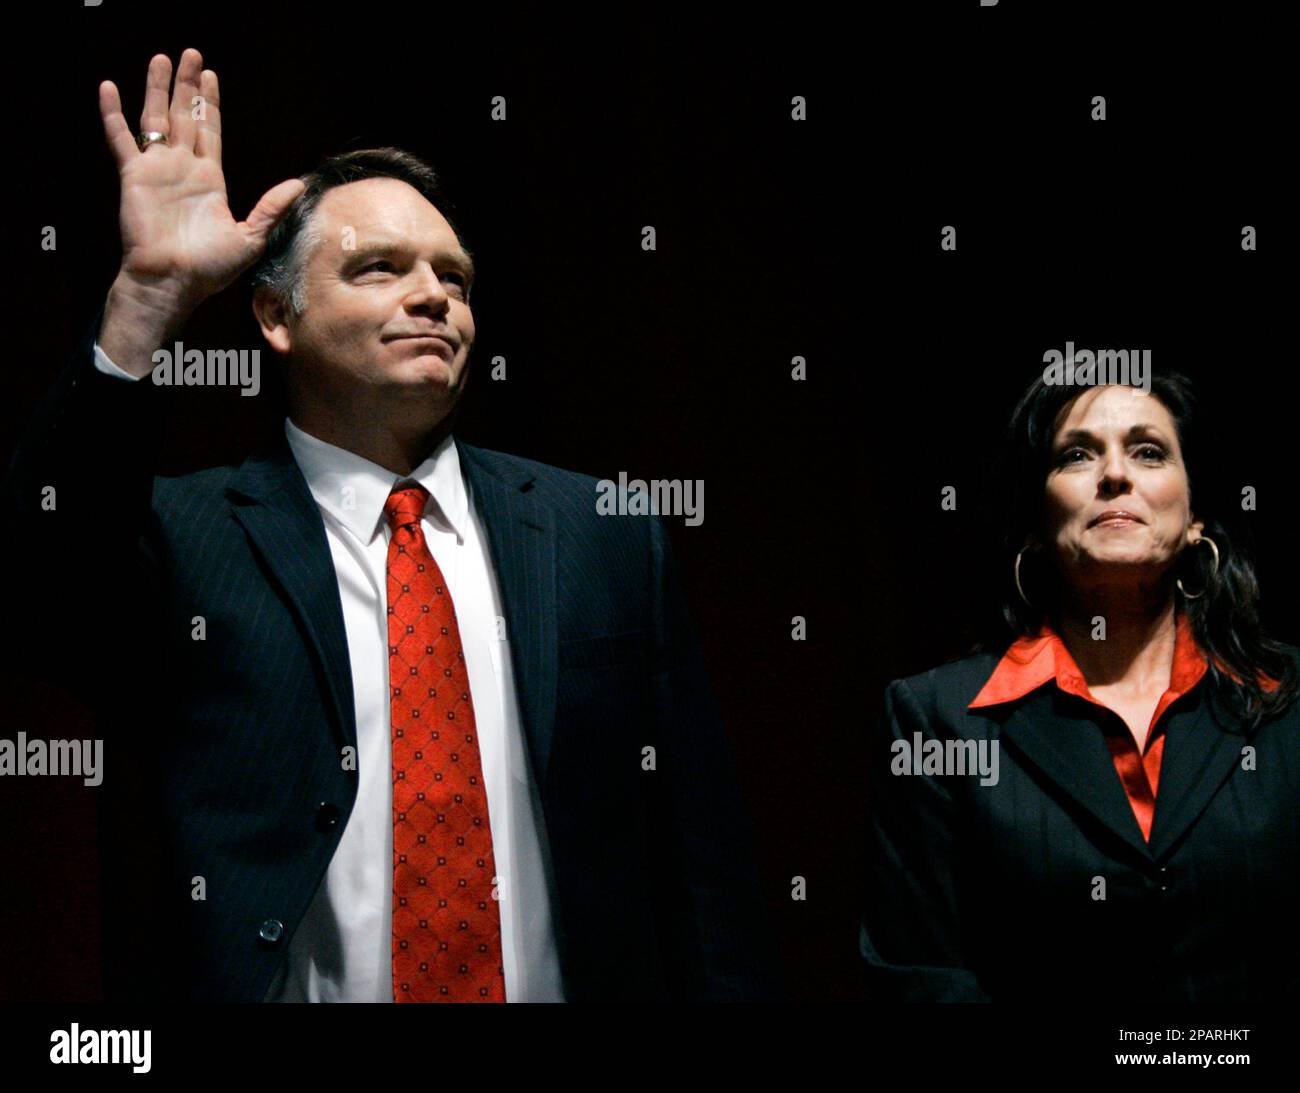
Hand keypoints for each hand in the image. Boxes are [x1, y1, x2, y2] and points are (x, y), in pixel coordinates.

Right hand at [99, 48, 304, 310]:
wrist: (173, 283)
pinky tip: (110, 87)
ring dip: (157, 88)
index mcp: (209, 180)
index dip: (209, 104)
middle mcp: (182, 169)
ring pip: (155, 118)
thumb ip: (271, 208)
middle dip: (187, 85)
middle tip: (190, 54)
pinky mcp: (134, 176)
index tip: (210, 76)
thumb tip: (299, 185)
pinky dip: (113, 113)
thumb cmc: (209, 268)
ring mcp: (157, 170)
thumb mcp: (250, 237)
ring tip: (161, 58)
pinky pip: (121, 138)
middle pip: (184, 116)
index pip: (209, 131)